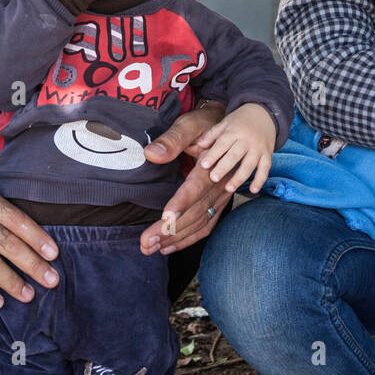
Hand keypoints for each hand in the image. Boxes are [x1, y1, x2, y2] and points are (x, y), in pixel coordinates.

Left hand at [139, 101, 229, 254]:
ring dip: (175, 239)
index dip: (182, 203)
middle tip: (146, 242)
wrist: (228, 132)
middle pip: (195, 212)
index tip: (165, 218)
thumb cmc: (204, 127)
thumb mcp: (189, 126)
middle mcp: (219, 185)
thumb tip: (151, 154)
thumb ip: (172, 140)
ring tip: (150, 248)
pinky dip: (188, 239)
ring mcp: (221, 197)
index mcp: (212, 166)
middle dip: (170, 230)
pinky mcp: (218, 204)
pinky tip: (168, 247)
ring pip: (199, 223)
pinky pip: (206, 226)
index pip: (196, 188)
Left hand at [194, 103, 276, 194]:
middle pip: (235, 155)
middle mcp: (247, 140)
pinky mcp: (268, 154)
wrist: (265, 113)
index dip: (213, 154)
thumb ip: (212, 135)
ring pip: (249, 164)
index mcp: (234, 131)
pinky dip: (260, 180)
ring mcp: (259, 148)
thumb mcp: (226, 123)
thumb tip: (198, 145)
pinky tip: (253, 191)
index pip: (222, 144)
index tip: (203, 165)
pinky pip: (265, 168)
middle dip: (224, 167)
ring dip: (239, 177)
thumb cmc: (240, 121)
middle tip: (213, 178)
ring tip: (229, 188)